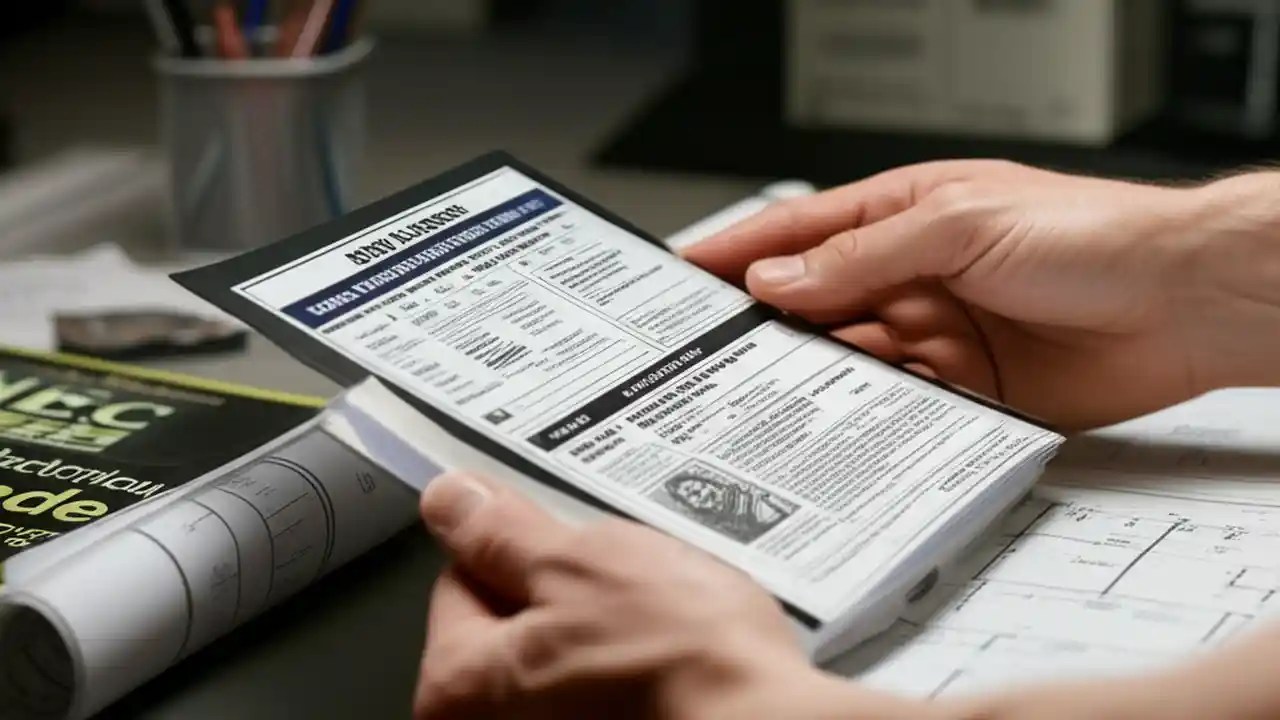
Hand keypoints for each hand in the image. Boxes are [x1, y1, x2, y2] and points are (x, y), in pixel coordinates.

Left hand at [412, 472, 925, 719]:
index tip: (572, 544)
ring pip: (566, 662)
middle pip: (511, 629)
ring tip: (660, 621)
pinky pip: (607, 698)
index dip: (524, 547)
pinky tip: (673, 659)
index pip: (463, 581)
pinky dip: (634, 675)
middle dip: (566, 596)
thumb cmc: (677, 661)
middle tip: (626, 585)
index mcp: (458, 689)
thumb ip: (503, 533)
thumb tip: (452, 502)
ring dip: (607, 634)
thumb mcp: (581, 563)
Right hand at [684, 161, 1279, 429]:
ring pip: (849, 356)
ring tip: (763, 387)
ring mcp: (937, 333)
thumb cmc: (1091, 236)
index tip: (686, 271)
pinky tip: (838, 416)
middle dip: (764, 321)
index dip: (741, 249)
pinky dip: (865, 411)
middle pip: (817, 300)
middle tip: (711, 347)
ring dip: (812, 370)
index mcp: (907, 213)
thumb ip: (862, 255)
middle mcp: (914, 274)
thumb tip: (779, 279)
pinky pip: (897, 402)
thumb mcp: (958, 224)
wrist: (1180, 304)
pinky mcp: (966, 388)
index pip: (803, 231)